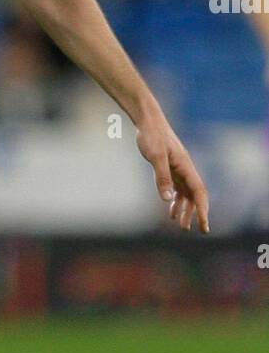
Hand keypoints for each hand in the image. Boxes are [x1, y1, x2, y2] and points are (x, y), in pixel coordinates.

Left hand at [136, 116, 209, 232]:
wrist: (148, 121)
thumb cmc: (152, 136)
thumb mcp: (156, 157)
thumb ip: (162, 177)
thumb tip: (166, 199)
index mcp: (186, 167)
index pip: (199, 192)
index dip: (203, 210)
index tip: (204, 225)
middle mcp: (185, 169)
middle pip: (195, 196)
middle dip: (197, 214)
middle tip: (197, 231)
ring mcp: (178, 169)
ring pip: (186, 194)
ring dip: (185, 210)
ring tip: (181, 226)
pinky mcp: (169, 167)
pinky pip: (176, 188)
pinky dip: (175, 200)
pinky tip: (170, 211)